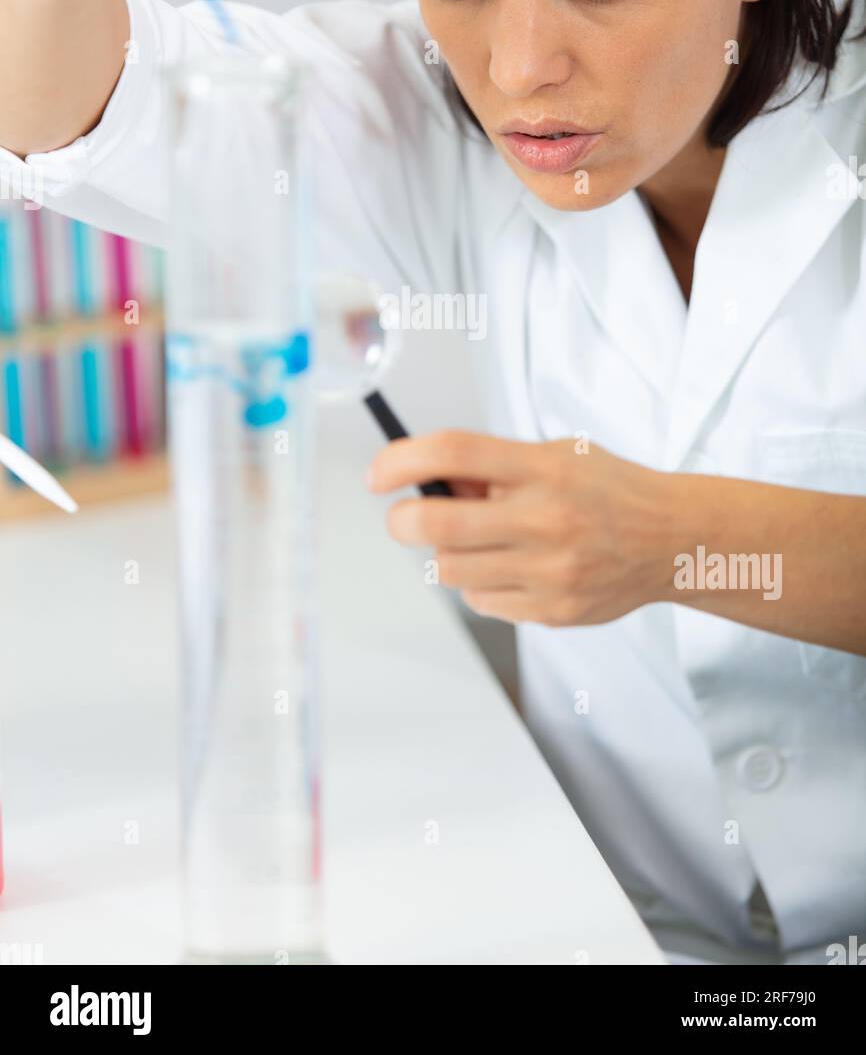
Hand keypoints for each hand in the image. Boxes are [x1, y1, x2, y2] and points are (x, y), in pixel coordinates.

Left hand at [366, 430, 669, 625]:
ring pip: (450, 568)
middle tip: (404, 515)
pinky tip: (509, 567)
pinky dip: (480, 584)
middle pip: (435, 522)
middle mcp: (546, 518)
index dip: (401, 460)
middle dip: (403, 519)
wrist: (674, 540)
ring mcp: (550, 570)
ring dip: (446, 553)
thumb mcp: (556, 456)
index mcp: (544, 468)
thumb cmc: (608, 490)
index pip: (453, 452)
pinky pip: (481, 600)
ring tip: (476, 540)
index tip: (379, 474)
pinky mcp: (554, 610)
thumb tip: (424, 480)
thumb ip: (493, 468)